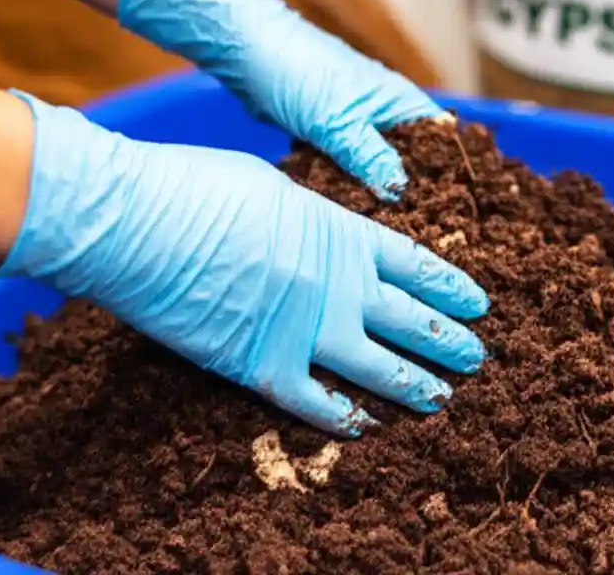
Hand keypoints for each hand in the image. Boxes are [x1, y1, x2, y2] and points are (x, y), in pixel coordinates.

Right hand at [0, 92, 488, 436]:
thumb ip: (312, 221)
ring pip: (378, 369)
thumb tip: (322, 237)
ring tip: (443, 398)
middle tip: (477, 357)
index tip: (478, 304)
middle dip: (448, 340)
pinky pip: (314, 402)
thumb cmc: (194, 187)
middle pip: (410, 320)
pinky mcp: (260, 368)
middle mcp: (337, 286)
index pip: (416, 265)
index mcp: (342, 234)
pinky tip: (364, 427)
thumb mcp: (274, 188)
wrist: (136, 222)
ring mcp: (304, 330)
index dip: (450, 288)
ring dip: (415, 385)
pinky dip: (342, 417)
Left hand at [118, 0, 442, 200]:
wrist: (249, 50)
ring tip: (384, 229)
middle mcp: (385, 111)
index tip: (455, 212)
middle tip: (417, 231)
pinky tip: (348, 212)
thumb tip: (399, 194)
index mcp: (400, 102)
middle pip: (411, 159)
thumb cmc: (300, 73)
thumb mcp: (339, 123)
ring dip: (377, 190)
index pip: (442, 142)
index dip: (451, 175)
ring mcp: (357, 121)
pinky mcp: (330, 131)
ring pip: (377, 164)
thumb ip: (371, 159)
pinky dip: (349, 183)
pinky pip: (348, 164)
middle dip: (413, 191)